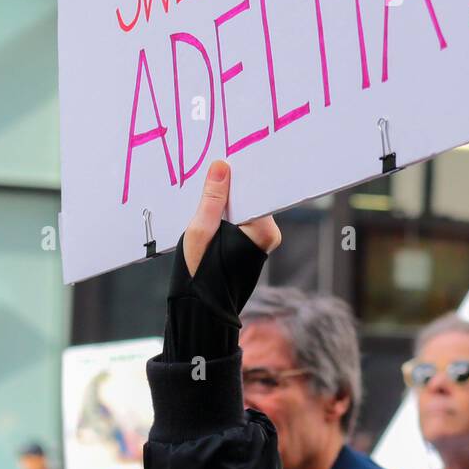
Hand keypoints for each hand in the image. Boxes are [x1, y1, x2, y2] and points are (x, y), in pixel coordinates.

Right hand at [183, 159, 279, 276]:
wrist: (201, 307)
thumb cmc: (199, 275)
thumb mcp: (200, 231)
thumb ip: (212, 199)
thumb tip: (222, 167)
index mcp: (263, 231)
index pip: (254, 192)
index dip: (238, 176)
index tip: (225, 160)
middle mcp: (269, 234)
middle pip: (249, 198)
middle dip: (230, 187)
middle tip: (212, 169)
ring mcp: (262, 239)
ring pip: (243, 208)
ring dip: (226, 200)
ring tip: (207, 187)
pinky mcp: (252, 243)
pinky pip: (241, 219)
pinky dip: (226, 212)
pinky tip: (211, 208)